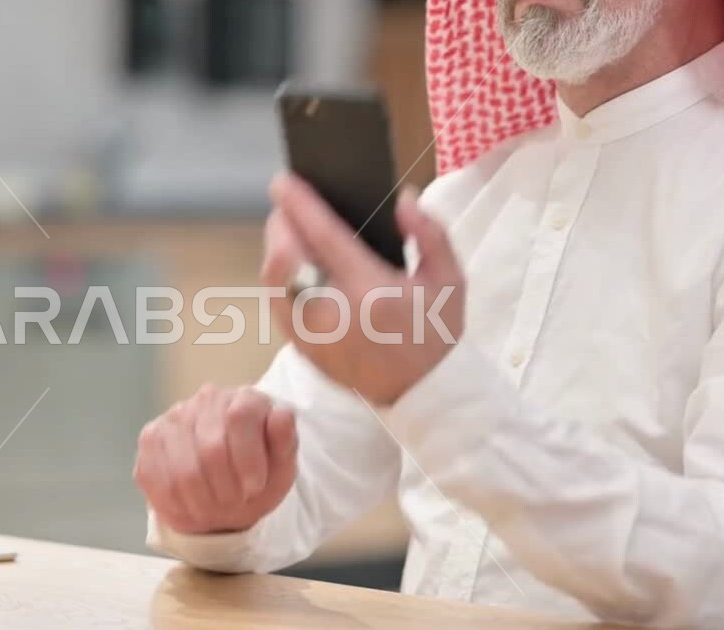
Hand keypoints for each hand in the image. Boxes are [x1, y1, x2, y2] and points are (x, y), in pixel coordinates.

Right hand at [133, 385, 297, 534]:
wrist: (228, 492)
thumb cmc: (257, 476)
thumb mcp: (281, 467)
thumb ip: (285, 442)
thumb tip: (282, 415)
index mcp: (246, 398)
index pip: (240, 417)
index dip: (247, 460)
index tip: (254, 487)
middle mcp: (207, 399)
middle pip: (211, 448)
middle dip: (226, 488)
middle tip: (234, 501)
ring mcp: (175, 417)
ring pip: (183, 471)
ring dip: (202, 501)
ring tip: (214, 506)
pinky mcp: (151, 438)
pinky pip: (157, 479)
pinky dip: (177, 504)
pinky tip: (191, 504)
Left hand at [260, 172, 466, 405]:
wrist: (422, 392)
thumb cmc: (436, 331)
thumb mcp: (450, 278)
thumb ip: (429, 233)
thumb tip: (401, 199)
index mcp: (371, 291)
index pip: (323, 237)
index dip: (299, 205)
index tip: (283, 182)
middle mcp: (334, 314)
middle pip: (285, 258)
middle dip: (280, 224)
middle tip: (285, 206)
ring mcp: (313, 335)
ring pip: (273, 282)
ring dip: (275, 249)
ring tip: (287, 231)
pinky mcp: (303, 349)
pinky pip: (276, 305)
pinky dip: (277, 279)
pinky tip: (290, 266)